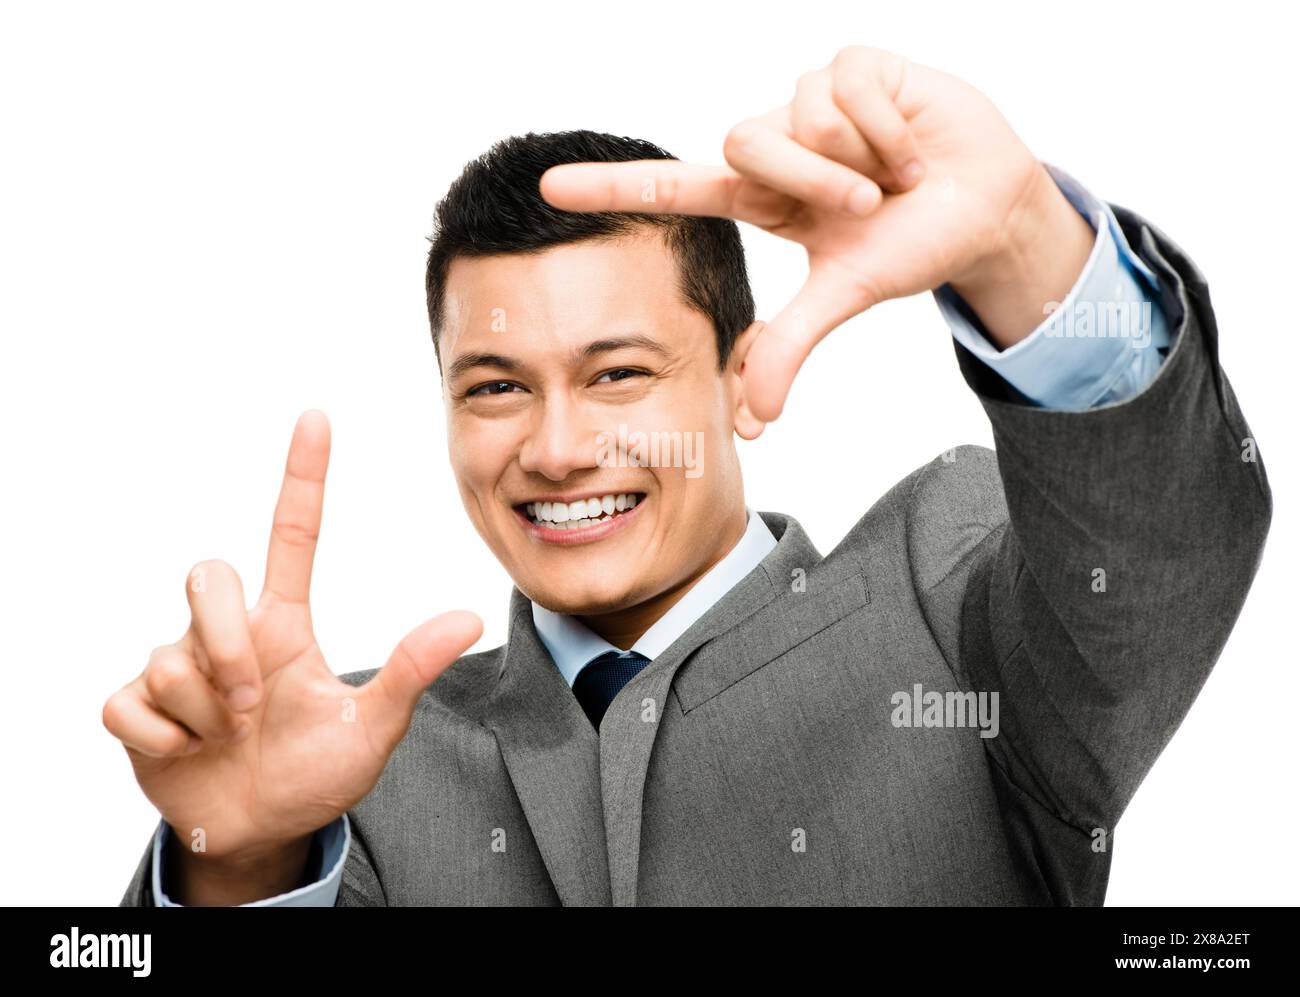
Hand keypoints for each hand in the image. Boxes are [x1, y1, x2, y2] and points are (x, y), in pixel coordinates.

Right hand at [103, 411, 481, 898]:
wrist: (258, 834)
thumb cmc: (313, 773)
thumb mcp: (370, 729)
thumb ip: (409, 673)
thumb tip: (467, 619)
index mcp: (285, 625)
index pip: (293, 534)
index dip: (304, 476)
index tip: (317, 417)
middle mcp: (230, 633)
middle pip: (206, 575)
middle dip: (227, 645)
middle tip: (254, 707)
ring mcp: (179, 667)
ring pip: (174, 658)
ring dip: (210, 714)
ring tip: (231, 741)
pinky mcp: (135, 707)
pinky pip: (131, 703)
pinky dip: (165, 739)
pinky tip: (188, 752)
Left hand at [540, 45, 1091, 420]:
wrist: (986, 207)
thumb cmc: (911, 245)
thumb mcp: (845, 295)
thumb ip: (791, 345)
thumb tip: (755, 418)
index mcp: (763, 198)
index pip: (675, 188)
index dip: (613, 189)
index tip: (549, 188)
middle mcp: (777, 144)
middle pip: (743, 144)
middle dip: (813, 183)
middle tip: (867, 206)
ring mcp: (811, 101)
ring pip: (798, 116)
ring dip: (859, 158)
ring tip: (896, 175)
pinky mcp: (855, 66)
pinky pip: (848, 87)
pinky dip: (889, 128)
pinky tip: (911, 144)